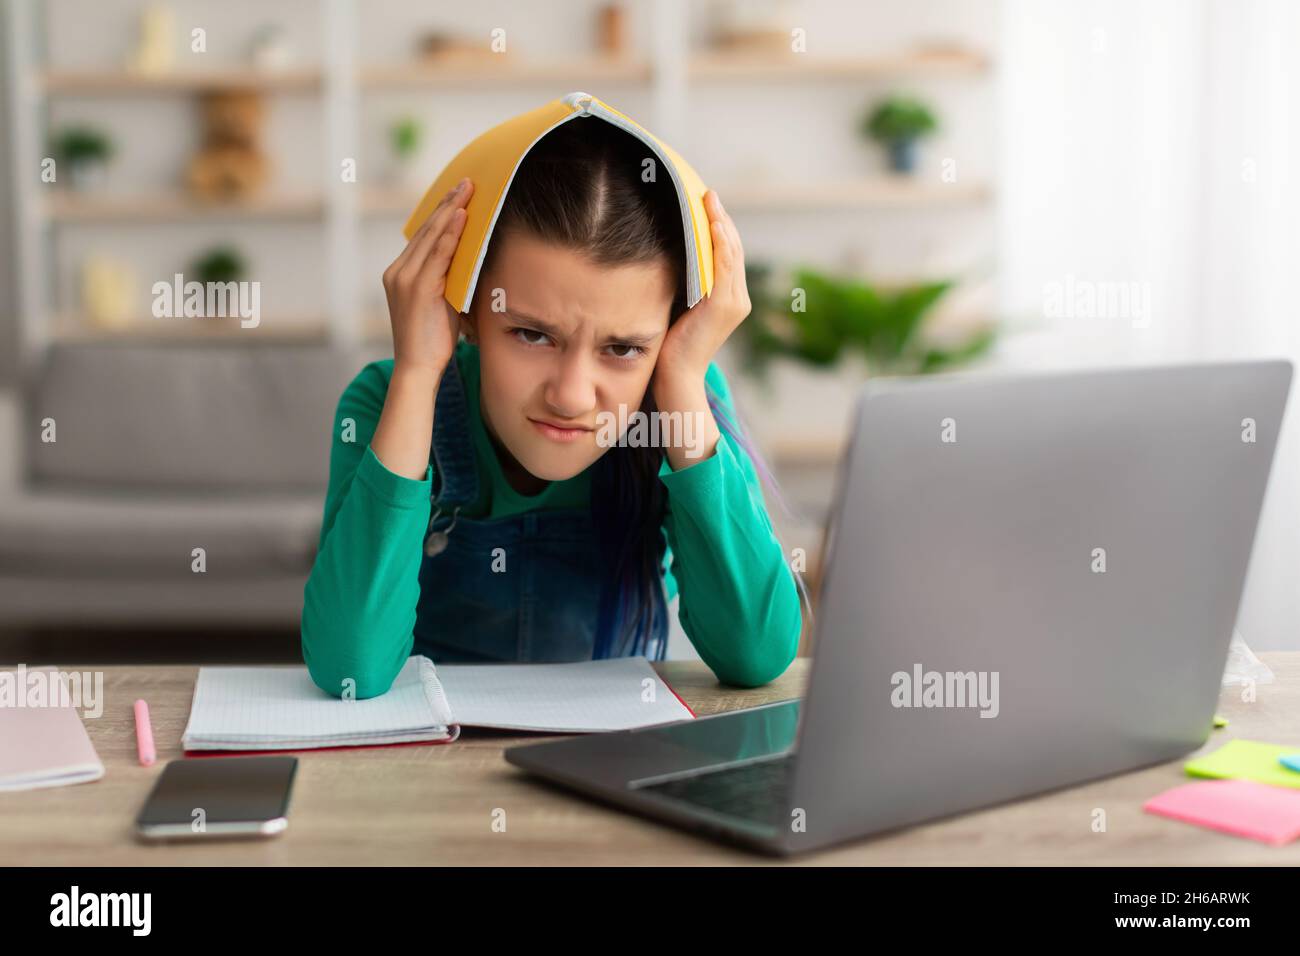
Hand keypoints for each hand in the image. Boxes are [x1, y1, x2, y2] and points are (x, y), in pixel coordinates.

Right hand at [382, 177, 474, 378]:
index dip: (441, 213)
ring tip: (468, 192)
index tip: (458, 195)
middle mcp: (398, 271)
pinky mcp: (417, 288)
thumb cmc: (433, 341)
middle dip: (447, 204)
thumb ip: (447, 280)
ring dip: (451, 211)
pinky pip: (438, 254)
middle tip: (467, 183)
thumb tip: (468, 261)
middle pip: (427, 229)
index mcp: (400, 273)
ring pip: (432, 237)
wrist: (418, 368)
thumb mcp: (440, 303)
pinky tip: (463, 217)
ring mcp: (405, 278)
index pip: (424, 236)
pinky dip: (450, 234)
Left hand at [655, 189, 751, 387]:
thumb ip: (684, 283)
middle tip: (706, 193)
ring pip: (731, 251)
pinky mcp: (723, 306)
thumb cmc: (671, 345)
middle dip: (721, 217)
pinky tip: (712, 222)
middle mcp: (738, 298)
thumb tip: (669, 254)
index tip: (705, 202)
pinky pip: (724, 265)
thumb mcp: (679, 306)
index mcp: (730, 298)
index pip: (728, 253)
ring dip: (721, 222)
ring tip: (708, 198)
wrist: (676, 377)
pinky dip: (720, 242)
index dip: (720, 226)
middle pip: (733, 247)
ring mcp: (734, 302)